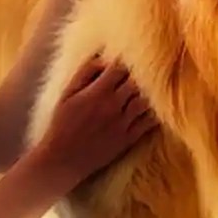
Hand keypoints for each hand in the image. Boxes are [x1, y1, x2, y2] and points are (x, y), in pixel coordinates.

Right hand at [32, 56, 157, 188]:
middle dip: (139, 74)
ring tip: (151, 87)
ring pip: (146, 101)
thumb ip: (85, 74)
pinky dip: (154, 112)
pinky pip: (149, 123)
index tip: (125, 59)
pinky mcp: (129, 139)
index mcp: (97, 93)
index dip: (124, 61)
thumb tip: (104, 58)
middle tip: (142, 70)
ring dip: (150, 92)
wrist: (62, 159)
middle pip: (137, 82)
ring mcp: (123, 123)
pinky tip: (157, 107)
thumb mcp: (66, 95)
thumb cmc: (61, 125)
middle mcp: (113, 106)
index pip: (120, 68)